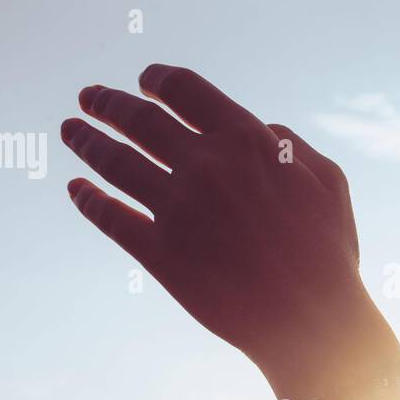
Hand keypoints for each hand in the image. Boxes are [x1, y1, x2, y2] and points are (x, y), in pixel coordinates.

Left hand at [61, 64, 399, 399]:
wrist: (310, 320)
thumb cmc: (326, 251)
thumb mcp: (328, 181)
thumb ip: (291, 142)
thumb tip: (260, 126)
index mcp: (246, 140)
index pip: (184, 90)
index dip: (156, 79)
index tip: (142, 81)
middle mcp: (205, 166)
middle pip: (139, 119)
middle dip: (108, 103)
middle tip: (89, 97)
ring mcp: (178, 210)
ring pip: (115, 163)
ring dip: (87, 142)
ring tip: (71, 130)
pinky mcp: (159, 255)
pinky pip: (110, 218)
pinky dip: (87, 200)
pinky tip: (77, 189)